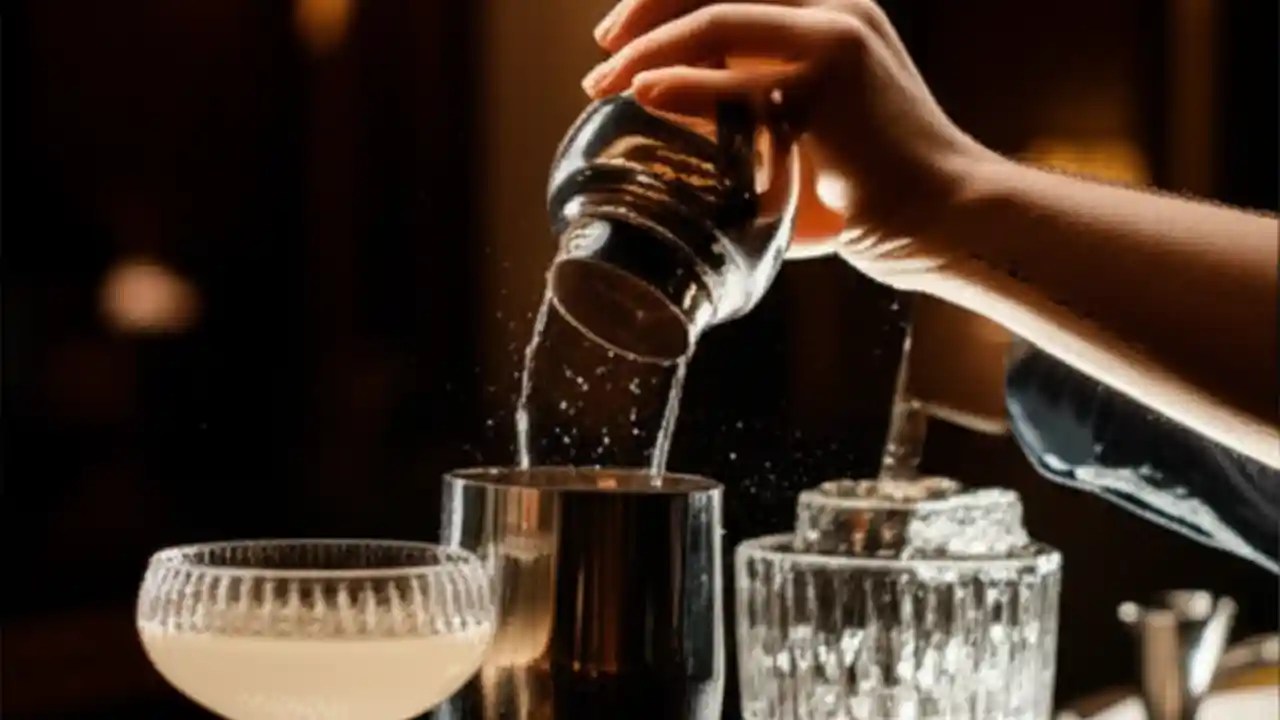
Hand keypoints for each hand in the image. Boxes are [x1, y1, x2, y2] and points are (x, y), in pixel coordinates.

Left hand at [582, 0, 997, 276]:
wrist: (945, 216)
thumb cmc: (872, 189)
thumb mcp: (805, 132)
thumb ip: (747, 113)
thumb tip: (671, 117)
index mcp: (832, 13)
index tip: (620, 32)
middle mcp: (835, 10)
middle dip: (646, 8)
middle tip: (602, 50)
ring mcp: (835, 39)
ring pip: (716, 20)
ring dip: (647, 48)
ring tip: (605, 81)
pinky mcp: (831, 81)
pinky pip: (737, 77)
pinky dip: (683, 84)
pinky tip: (644, 94)